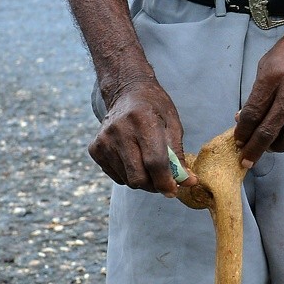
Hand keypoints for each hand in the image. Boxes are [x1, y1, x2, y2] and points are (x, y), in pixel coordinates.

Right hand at [90, 78, 191, 195]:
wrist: (126, 92)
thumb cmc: (155, 108)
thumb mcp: (173, 124)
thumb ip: (179, 155)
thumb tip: (188, 182)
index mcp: (142, 120)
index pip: (154, 161)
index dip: (166, 181)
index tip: (174, 191)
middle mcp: (119, 131)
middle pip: (138, 177)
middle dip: (154, 185)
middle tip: (163, 180)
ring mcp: (104, 141)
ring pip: (127, 180)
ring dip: (142, 180)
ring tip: (149, 165)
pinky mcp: (95, 149)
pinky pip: (116, 177)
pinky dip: (128, 175)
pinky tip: (133, 159)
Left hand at [234, 18, 283, 166]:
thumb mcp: (268, 62)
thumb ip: (258, 92)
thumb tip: (246, 118)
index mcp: (273, 76)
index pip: (253, 114)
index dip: (243, 131)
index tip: (238, 141)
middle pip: (269, 131)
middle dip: (254, 149)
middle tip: (246, 161)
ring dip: (275, 147)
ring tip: (267, 148)